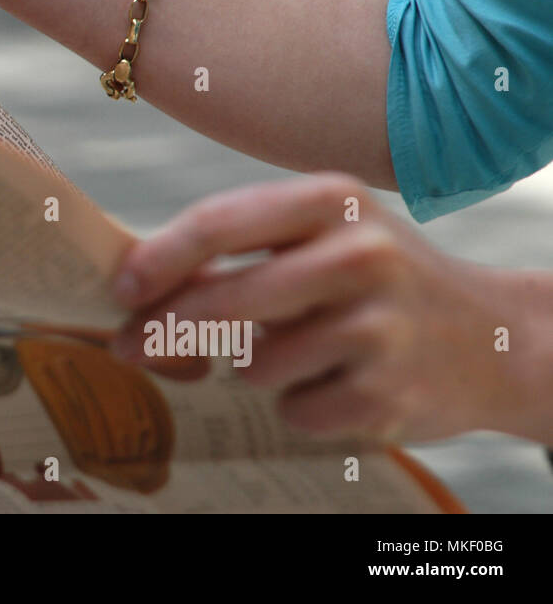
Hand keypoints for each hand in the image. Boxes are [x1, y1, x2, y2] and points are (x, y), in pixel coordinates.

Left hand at [109, 173, 552, 443]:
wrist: (493, 339)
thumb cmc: (378, 280)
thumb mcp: (323, 237)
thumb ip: (243, 250)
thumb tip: (139, 285)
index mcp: (331, 200)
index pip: (221, 222)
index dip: (159, 258)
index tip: (120, 288)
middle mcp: (360, 255)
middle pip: (226, 298)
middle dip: (164, 328)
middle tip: (128, 345)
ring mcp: (379, 325)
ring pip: (256, 364)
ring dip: (257, 369)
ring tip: (307, 350)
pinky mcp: (390, 390)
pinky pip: (296, 412)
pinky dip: (302, 406)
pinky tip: (341, 381)